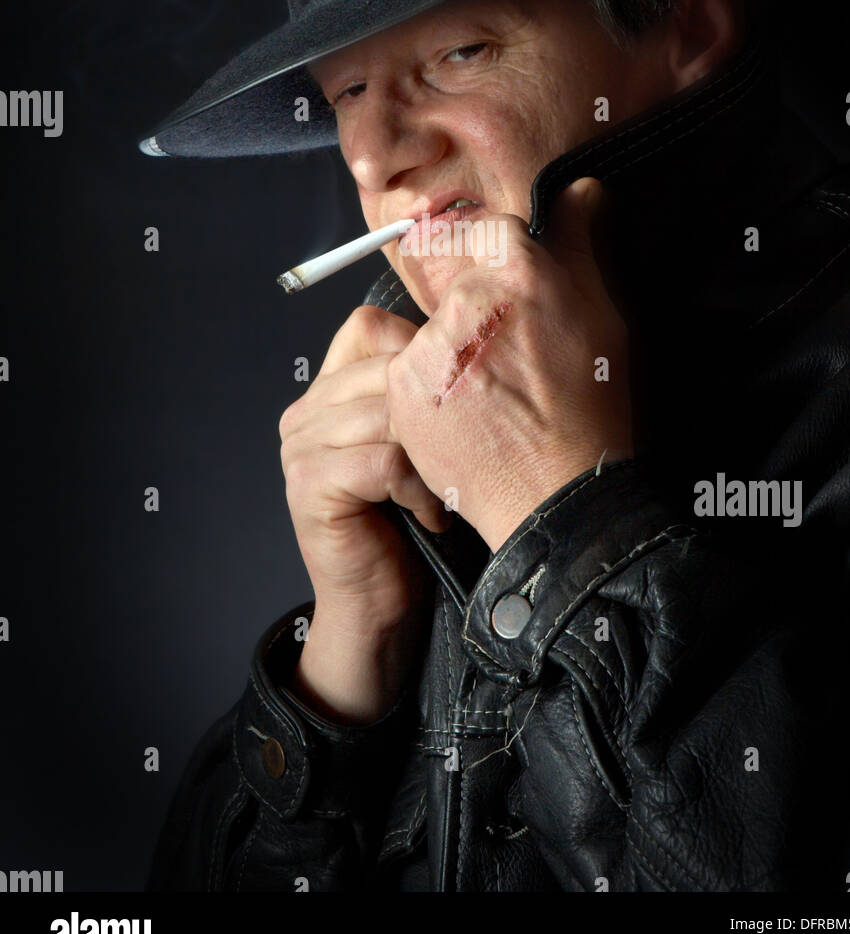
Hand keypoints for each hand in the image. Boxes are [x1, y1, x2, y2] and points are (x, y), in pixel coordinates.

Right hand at [278, 305, 450, 720]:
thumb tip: (465, 338)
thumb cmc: (407, 526)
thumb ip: (415, 393)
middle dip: (436, 411)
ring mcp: (300, 448)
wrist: (377, 608)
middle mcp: (303, 413)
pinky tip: (430, 516)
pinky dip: (418, 489)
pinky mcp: (310, 485)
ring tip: (445, 489)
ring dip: (431, 455)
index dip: (419, 352)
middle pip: (384, 368)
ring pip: (388, 413)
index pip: (368, 325)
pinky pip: (383, 461)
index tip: (454, 401)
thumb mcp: (414, 445)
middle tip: (460, 455)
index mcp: (324, 391)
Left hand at [386, 177, 632, 551]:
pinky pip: (408, 367)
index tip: (512, 301)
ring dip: (450, 347)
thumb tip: (579, 188)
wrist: (557, 496)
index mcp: (519, 270)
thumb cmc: (591, 408)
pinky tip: (465, 412)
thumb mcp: (602, 315)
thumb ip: (579, 243)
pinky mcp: (403, 386)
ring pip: (430, 324)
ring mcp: (430, 345)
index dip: (501, 264)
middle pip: (452, 275)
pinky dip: (429, 386)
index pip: (488, 231)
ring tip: (488, 391)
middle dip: (472, 306)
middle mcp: (468, 300)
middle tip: (503, 356)